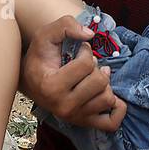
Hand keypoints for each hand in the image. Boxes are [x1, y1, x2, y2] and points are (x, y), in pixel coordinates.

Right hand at [20, 15, 126, 131]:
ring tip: (92, 78)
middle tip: (85, 65)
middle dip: (96, 67)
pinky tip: (109, 95)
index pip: (85, 65)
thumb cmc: (40, 57)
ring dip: (105, 84)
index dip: (85, 51)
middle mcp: (63, 107)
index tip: (78, 50)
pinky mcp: (85, 123)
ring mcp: (75, 118)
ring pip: (108, 99)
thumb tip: (90, 34)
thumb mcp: (45, 35)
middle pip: (100, 82)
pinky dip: (118, 110)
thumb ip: (66, 26)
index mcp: (52, 86)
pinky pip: (112, 123)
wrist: (30, 81)